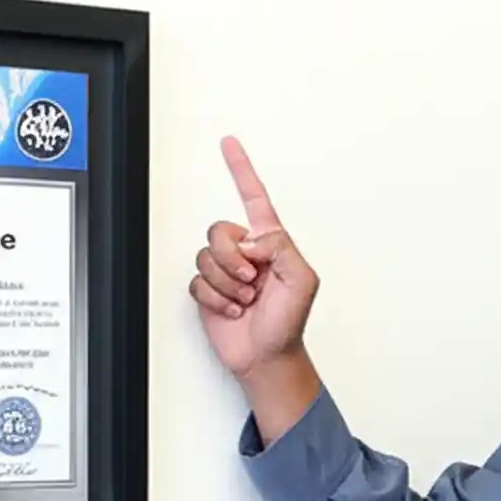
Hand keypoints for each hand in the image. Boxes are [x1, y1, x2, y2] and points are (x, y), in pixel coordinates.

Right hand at [190, 136, 319, 380]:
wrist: (268, 356)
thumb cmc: (289, 322)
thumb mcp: (302, 280)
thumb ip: (282, 247)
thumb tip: (251, 239)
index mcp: (271, 243)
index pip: (254, 197)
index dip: (240, 170)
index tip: (229, 144)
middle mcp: (247, 252)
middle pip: (220, 231)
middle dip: (233, 260)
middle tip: (252, 281)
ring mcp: (226, 271)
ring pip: (206, 256)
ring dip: (227, 284)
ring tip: (246, 300)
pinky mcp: (209, 290)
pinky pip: (197, 281)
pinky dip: (215, 299)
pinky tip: (233, 309)